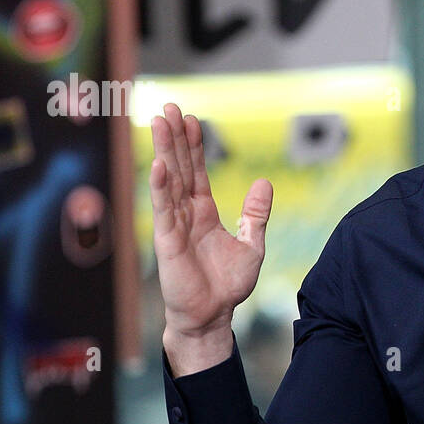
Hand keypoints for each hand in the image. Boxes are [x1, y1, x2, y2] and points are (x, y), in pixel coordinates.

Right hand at [151, 102, 271, 338]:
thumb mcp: (252, 244)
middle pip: (179, 168)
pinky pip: (164, 211)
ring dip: (164, 151)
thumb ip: (255, 214)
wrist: (213, 316)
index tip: (190, 118)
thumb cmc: (227, 285)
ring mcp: (174, 226)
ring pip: (168, 182)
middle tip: (168, 107)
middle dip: (174, 138)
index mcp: (203, 213)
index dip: (194, 145)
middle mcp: (185, 215)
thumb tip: (264, 182)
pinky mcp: (168, 242)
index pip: (196, 171)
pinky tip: (159, 165)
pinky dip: (161, 188)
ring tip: (159, 122)